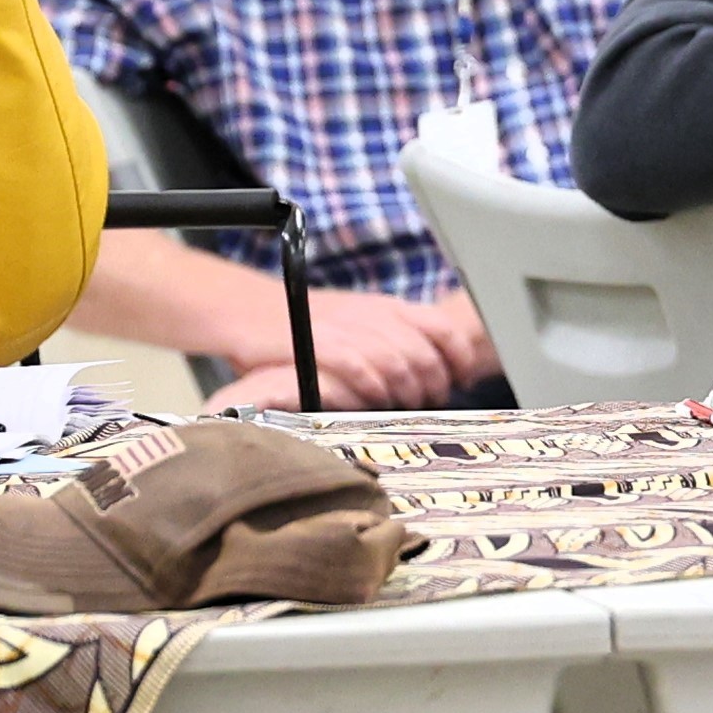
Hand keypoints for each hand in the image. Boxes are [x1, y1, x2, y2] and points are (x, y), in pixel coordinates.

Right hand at [237, 285, 485, 410]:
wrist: (248, 309)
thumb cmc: (306, 323)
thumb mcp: (357, 321)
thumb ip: (391, 338)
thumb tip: (432, 368)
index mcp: (386, 307)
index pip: (441, 326)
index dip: (460, 355)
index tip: (464, 379)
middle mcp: (372, 314)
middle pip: (424, 351)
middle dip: (434, 382)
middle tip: (432, 402)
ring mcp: (346, 327)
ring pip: (396, 361)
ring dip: (406, 389)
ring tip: (406, 406)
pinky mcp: (318, 342)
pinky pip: (357, 365)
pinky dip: (372, 386)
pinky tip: (374, 399)